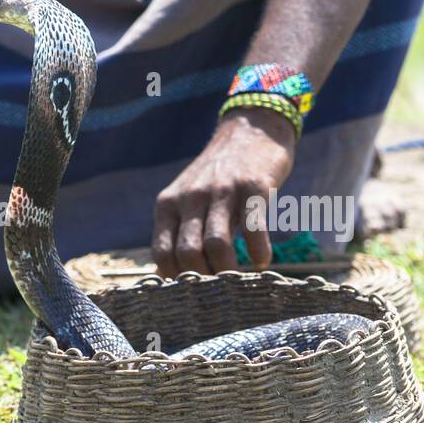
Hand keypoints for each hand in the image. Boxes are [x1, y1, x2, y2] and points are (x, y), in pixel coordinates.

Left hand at [151, 107, 296, 275]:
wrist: (250, 130)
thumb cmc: (218, 176)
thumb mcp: (187, 197)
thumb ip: (179, 229)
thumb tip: (171, 276)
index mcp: (169, 203)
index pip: (161, 252)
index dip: (176, 279)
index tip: (193, 292)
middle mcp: (191, 197)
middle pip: (187, 253)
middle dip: (203, 280)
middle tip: (219, 291)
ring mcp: (221, 191)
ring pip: (216, 245)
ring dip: (229, 271)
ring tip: (239, 280)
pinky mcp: (252, 186)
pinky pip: (253, 229)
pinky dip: (259, 252)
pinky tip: (262, 260)